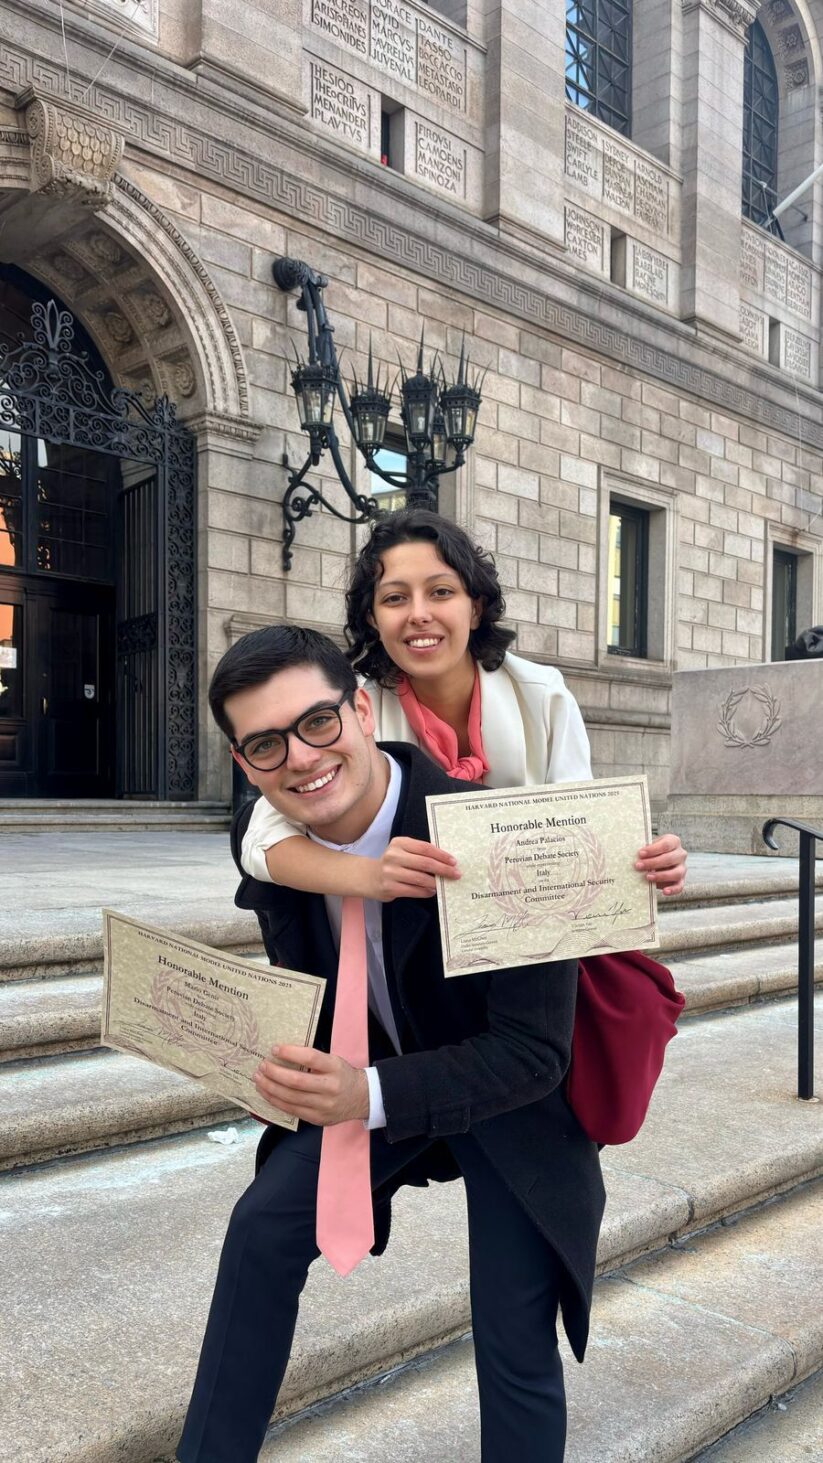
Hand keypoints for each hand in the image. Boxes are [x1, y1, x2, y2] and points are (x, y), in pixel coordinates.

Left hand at [253, 1045, 369, 1124]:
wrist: (361, 1098)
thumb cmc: (342, 1075)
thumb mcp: (334, 1062)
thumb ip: (312, 1060)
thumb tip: (282, 1054)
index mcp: (335, 1068)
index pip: (310, 1058)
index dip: (290, 1053)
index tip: (274, 1049)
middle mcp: (330, 1088)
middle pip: (296, 1081)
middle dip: (274, 1073)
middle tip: (262, 1066)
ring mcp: (323, 1106)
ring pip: (290, 1098)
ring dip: (270, 1088)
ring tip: (258, 1079)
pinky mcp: (317, 1119)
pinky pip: (292, 1110)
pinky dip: (276, 1101)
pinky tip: (267, 1093)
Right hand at [365, 836, 459, 901]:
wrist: (369, 876)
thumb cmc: (393, 863)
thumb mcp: (402, 851)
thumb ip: (419, 853)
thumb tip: (445, 862)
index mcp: (399, 843)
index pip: (425, 848)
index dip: (442, 855)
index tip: (454, 861)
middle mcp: (394, 856)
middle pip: (425, 863)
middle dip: (443, 869)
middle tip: (456, 874)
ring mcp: (390, 872)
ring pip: (420, 878)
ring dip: (435, 882)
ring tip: (443, 884)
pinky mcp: (390, 887)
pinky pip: (414, 890)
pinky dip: (426, 891)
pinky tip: (431, 891)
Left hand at [635, 834, 686, 896]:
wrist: (659, 860)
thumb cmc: (653, 852)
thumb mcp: (650, 847)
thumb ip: (645, 850)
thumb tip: (634, 856)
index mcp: (673, 842)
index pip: (666, 844)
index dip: (653, 849)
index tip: (640, 853)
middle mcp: (680, 854)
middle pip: (669, 858)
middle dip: (653, 863)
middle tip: (639, 866)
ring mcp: (682, 868)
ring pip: (676, 873)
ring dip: (661, 876)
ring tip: (648, 877)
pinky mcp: (681, 880)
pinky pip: (679, 886)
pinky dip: (672, 889)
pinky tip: (664, 891)